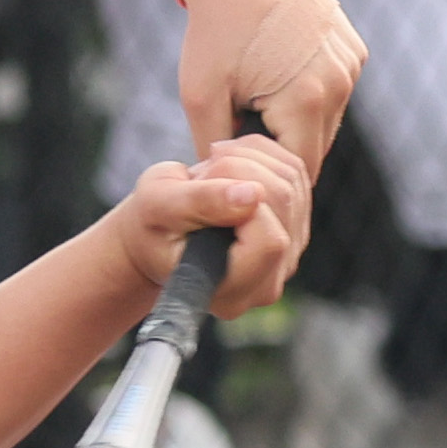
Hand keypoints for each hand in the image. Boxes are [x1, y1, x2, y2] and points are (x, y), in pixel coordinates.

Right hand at [109, 132, 310, 322]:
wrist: (157, 233)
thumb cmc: (151, 225)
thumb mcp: (157, 206)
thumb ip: (200, 202)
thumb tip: (252, 195)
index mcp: (231, 293)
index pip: (269, 241)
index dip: (242, 200)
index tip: (203, 185)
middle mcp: (266, 283)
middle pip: (285, 203)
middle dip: (241, 170)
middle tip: (200, 176)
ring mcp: (286, 257)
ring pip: (293, 180)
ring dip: (249, 158)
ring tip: (209, 171)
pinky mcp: (295, 227)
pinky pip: (295, 171)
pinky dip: (262, 154)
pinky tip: (229, 165)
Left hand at [173, 0, 366, 174]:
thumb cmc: (214, 32)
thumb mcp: (200, 98)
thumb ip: (216, 150)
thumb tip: (226, 186)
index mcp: (306, 101)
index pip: (299, 170)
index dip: (271, 180)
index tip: (243, 176)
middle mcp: (339, 83)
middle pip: (316, 148)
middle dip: (283, 155)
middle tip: (246, 145)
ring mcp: (350, 63)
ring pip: (327, 122)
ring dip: (297, 126)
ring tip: (258, 110)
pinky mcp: (353, 48)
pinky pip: (334, 92)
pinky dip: (309, 98)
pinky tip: (276, 84)